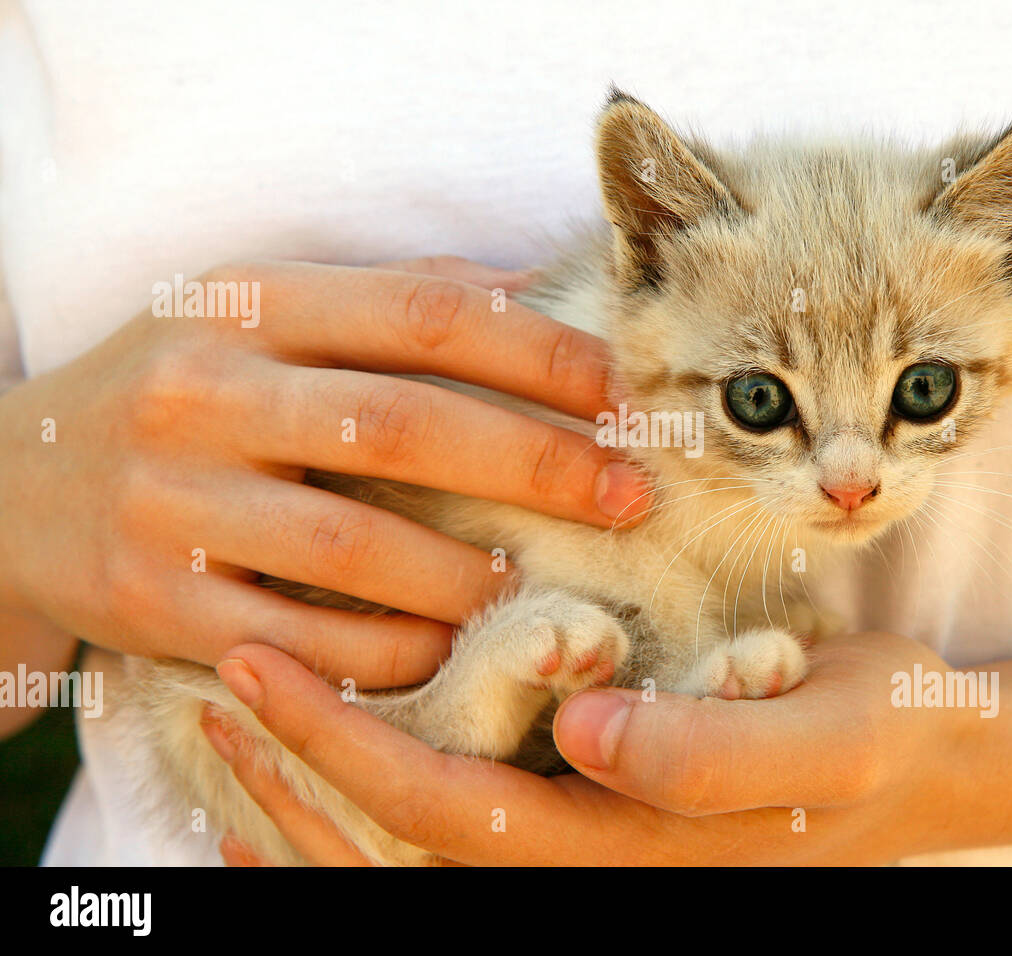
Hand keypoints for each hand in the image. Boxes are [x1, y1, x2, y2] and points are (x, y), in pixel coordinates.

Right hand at [0, 257, 650, 687]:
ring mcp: (175, 503)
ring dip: (471, 573)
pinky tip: (444, 643)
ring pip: (358, 548)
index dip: (541, 351)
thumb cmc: (179, 386)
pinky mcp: (157, 602)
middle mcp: (206, 394)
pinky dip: (393, 650)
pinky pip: (304, 641)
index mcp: (250, 304)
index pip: (426, 313)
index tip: (622, 392)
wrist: (15, 482)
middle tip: (627, 496)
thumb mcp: (258, 311)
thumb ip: (388, 298)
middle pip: (406, 426)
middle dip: (538, 464)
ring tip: (537, 582)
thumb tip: (532, 290)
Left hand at [202, 630, 977, 864]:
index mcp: (624, 848)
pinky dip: (371, 796)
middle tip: (217, 684)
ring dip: (315, 789)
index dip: (346, 752)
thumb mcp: (826, 734)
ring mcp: (582, 841)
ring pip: (411, 842)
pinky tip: (322, 770)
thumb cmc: (877, 735)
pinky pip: (453, 817)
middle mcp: (585, 860)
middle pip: (400, 844)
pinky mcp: (589, 807)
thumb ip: (715, 747)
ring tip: (235, 723)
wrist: (918, 758)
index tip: (262, 670)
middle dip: (298, 773)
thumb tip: (590, 733)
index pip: (449, 816)